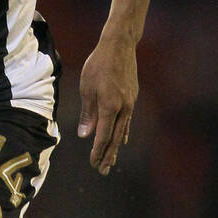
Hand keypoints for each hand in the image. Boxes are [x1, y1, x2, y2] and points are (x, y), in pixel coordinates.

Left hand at [77, 34, 137, 174]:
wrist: (120, 46)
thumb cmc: (99, 65)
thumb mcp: (86, 88)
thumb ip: (87, 114)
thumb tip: (85, 135)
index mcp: (110, 107)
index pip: (103, 136)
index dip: (97, 151)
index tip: (93, 162)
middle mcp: (123, 108)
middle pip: (115, 138)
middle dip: (108, 155)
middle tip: (103, 171)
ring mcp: (130, 103)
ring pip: (122, 131)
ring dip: (116, 147)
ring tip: (111, 161)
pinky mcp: (132, 97)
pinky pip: (127, 121)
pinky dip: (123, 133)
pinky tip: (122, 140)